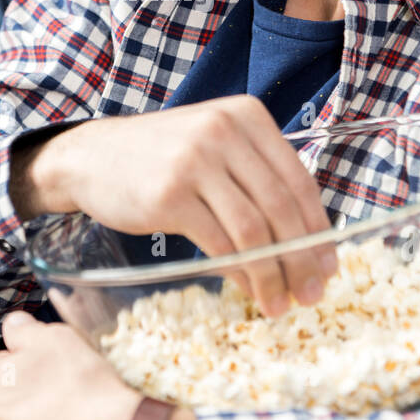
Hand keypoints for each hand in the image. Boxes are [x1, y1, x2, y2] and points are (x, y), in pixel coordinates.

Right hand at [20, 94, 337, 315]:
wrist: (90, 157)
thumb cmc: (161, 157)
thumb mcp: (214, 144)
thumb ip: (256, 174)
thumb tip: (306, 236)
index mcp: (247, 115)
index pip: (298, 179)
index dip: (319, 228)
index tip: (329, 265)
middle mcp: (224, 131)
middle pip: (280, 206)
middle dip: (303, 258)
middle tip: (311, 294)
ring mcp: (195, 162)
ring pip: (254, 229)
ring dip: (272, 274)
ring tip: (279, 303)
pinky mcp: (169, 195)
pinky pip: (219, 243)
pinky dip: (240, 273)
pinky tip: (248, 291)